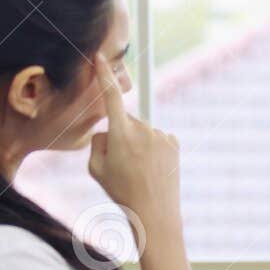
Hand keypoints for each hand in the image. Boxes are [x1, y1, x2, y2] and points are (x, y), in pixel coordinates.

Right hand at [87, 52, 180, 232]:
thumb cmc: (121, 191)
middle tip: (122, 163)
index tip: (101, 57)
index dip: (104, 75)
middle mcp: (143, 129)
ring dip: (138, 142)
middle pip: (125, 120)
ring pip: (142, 130)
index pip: (110, 97)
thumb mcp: (95, 168)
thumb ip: (97, 142)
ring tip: (139, 169)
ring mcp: (160, 135)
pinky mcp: (174, 143)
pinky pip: (158, 137)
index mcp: (120, 133)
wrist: (154, 212)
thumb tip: (108, 130)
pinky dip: (154, 147)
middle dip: (120, 133)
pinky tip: (153, 166)